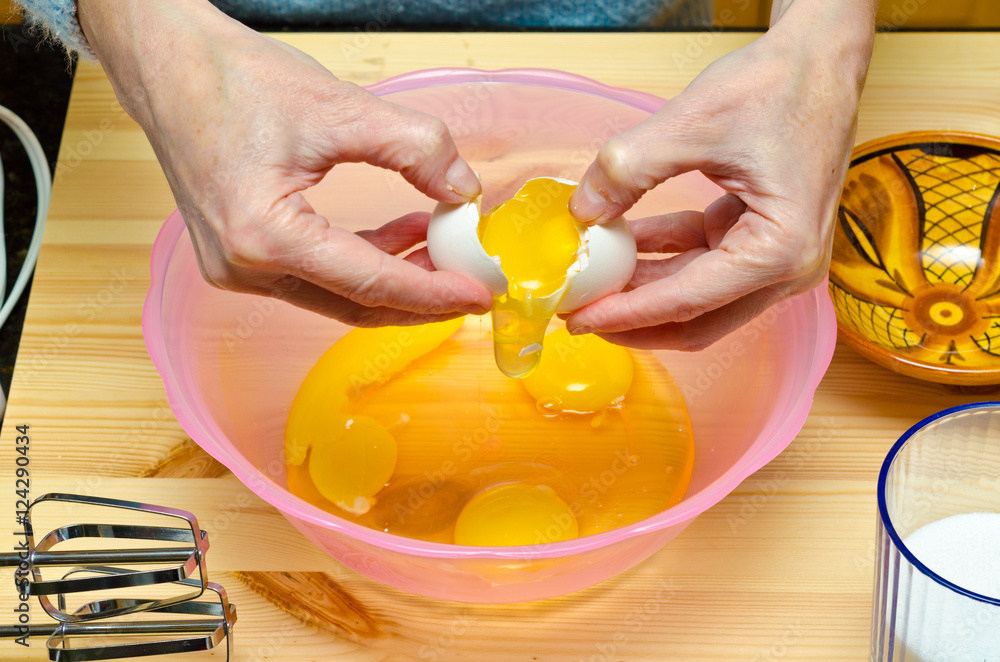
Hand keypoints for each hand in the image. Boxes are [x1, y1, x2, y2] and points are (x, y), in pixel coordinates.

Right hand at [79, 0, 490, 326]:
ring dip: (394, 277)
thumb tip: (463, 190)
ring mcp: (238, 268)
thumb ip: (417, 148)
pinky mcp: (241, 256)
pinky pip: (315, 274)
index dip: (433, 292)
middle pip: (354, 303)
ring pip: (337, 294)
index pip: (370, 282)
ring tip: (445, 250)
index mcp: (263, 237)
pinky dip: (361, 261)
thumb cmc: (234, 80)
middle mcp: (244, 267)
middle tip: (472, 286)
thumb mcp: (342, 107)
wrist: (169, 63)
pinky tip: (402, 237)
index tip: (479, 293)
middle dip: (420, 297)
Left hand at [566, 1, 874, 349]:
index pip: (688, 301)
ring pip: (696, 298)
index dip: (626, 314)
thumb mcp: (691, 123)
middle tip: (578, 316)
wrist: (819, 59)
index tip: (578, 319)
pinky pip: (701, 263)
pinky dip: (661, 258)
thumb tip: (583, 213)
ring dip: (643, 290)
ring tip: (590, 282)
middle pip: (697, 320)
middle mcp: (788, 269)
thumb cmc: (778, 85)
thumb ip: (628, 170)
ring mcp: (776, 259)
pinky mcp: (761, 242)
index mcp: (781, 250)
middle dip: (634, 321)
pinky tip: (619, 247)